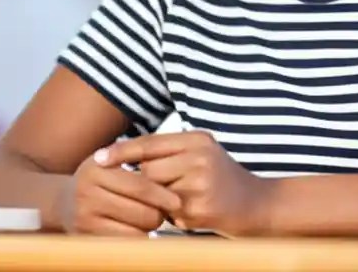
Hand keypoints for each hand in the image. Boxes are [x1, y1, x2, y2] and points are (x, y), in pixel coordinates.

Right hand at [55, 149, 182, 234]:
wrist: (63, 202)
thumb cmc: (96, 181)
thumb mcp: (108, 162)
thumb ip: (133, 161)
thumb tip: (170, 172)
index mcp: (96, 170)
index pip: (140, 185)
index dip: (162, 195)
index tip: (177, 201)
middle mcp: (87, 194)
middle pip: (141, 212)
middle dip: (158, 214)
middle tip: (162, 212)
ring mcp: (85, 219)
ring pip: (136, 232)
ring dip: (148, 229)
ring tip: (147, 221)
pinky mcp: (88, 238)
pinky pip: (125, 244)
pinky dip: (137, 239)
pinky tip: (136, 231)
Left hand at [96, 131, 273, 236]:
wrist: (260, 205)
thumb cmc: (222, 179)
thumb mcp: (201, 154)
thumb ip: (169, 152)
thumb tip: (123, 153)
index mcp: (197, 139)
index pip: (149, 143)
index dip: (121, 151)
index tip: (98, 158)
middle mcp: (199, 157)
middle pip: (148, 171)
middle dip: (150, 184)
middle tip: (171, 189)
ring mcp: (201, 183)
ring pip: (156, 193)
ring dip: (162, 201)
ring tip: (186, 200)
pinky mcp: (202, 208)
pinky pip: (170, 214)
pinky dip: (176, 217)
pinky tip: (196, 213)